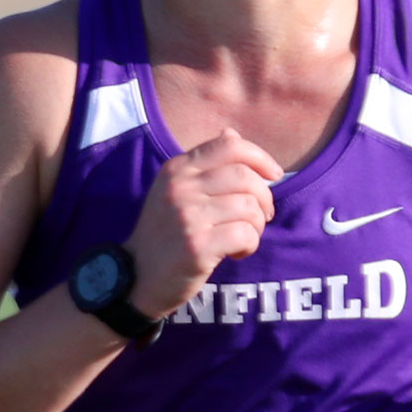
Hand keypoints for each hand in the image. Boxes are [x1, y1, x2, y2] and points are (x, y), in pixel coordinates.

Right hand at [124, 128, 282, 317]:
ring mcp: (188, 216)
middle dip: (265, 197)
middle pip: (245, 177)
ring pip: (249, 207)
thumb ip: (205, 164)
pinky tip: (236, 253)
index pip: (230, 146)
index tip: (274, 176)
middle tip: (262, 217)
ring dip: (256, 226)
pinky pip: (245, 234)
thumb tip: (232, 134)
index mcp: (177, 169)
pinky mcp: (197, 246)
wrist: (137, 277)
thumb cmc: (165, 233)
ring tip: (243, 238)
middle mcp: (181, 187)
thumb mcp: (175, 190)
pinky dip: (250, 245)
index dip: (260, 158)